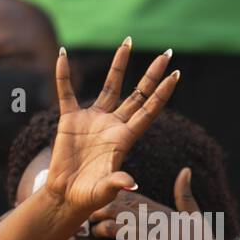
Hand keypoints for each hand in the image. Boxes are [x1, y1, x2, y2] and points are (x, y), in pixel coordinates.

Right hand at [44, 42, 178, 218]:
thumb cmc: (89, 197)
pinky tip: (62, 56)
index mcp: (125, 139)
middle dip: (152, 74)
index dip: (162, 93)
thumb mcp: (104, 191)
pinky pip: (66, 93)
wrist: (65, 196)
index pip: (149, 110)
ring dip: (119, 65)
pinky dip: (64, 76)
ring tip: (127, 42)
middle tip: (167, 53)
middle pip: (138, 93)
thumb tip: (131, 184)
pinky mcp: (70, 120)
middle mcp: (113, 125)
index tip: (176, 74)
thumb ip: (116, 183)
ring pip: (110, 86)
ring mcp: (93, 120)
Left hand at [91, 167, 212, 239]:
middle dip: (100, 212)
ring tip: (98, 234)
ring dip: (101, 231)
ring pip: (111, 228)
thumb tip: (185, 170)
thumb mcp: (195, 218)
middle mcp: (152, 223)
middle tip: (94, 219)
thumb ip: (185, 196)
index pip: (129, 196)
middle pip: (115, 209)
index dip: (114, 198)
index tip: (108, 205)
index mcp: (162, 211)